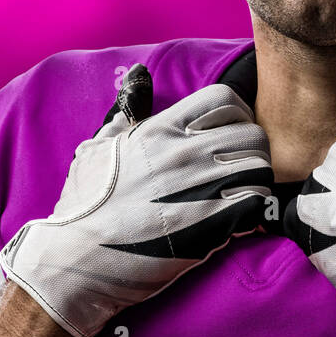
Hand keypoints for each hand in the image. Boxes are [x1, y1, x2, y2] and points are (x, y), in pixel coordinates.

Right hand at [0, 63, 272, 336]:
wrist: (74, 261)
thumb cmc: (83, 205)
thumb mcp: (98, 147)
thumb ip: (127, 110)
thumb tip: (139, 75)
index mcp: (159, 130)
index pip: (224, 98)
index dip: (237, 113)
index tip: (230, 132)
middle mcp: (182, 154)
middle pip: (252, 133)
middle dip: (253, 149)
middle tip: (240, 168)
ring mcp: (197, 189)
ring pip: (260, 167)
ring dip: (257, 180)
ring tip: (241, 194)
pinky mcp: (208, 227)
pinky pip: (256, 203)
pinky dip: (255, 210)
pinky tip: (239, 220)